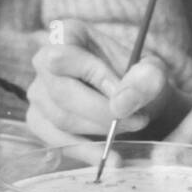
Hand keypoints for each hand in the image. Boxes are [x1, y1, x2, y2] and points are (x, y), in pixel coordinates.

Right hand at [27, 19, 191, 146]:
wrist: (137, 101)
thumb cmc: (139, 78)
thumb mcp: (153, 72)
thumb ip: (145, 79)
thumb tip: (120, 104)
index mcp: (68, 33)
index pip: (65, 57)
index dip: (95, 77)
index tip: (126, 96)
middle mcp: (44, 60)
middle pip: (62, 92)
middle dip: (102, 111)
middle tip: (139, 120)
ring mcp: (38, 92)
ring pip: (61, 118)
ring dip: (100, 130)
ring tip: (134, 127)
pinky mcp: (39, 121)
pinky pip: (57, 140)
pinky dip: (86, 151)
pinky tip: (111, 157)